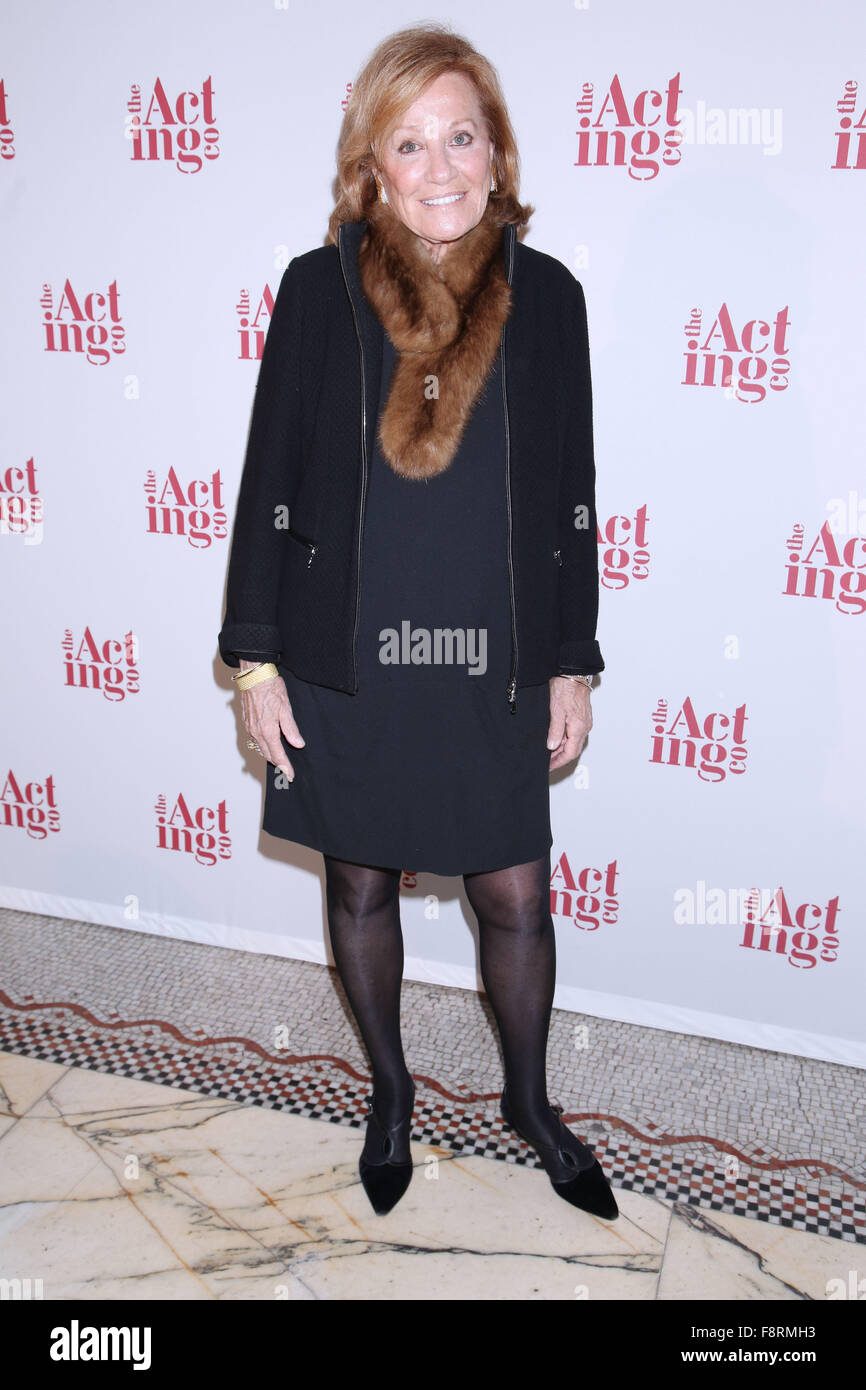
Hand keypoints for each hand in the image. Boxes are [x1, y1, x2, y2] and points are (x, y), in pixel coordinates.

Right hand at [238, 661, 304, 780]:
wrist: (254, 676)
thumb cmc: (270, 689)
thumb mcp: (285, 709)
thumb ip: (291, 729)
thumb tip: (298, 744)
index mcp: (268, 731)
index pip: (278, 755)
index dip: (285, 767)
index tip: (290, 776)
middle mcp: (256, 732)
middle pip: (268, 755)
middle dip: (277, 764)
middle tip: (286, 772)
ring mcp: (250, 728)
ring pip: (260, 749)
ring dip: (269, 756)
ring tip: (279, 762)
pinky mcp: (247, 723)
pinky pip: (254, 741)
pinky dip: (262, 747)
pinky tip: (267, 746)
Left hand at [547, 676, 591, 769]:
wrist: (573, 674)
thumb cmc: (566, 688)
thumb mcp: (556, 711)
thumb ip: (555, 731)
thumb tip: (552, 746)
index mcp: (579, 728)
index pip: (570, 753)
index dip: (558, 762)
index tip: (549, 767)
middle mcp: (584, 727)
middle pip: (572, 750)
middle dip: (559, 758)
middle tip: (546, 762)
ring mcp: (584, 722)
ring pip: (573, 742)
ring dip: (561, 749)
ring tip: (548, 752)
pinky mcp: (582, 717)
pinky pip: (574, 734)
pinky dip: (564, 739)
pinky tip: (555, 738)